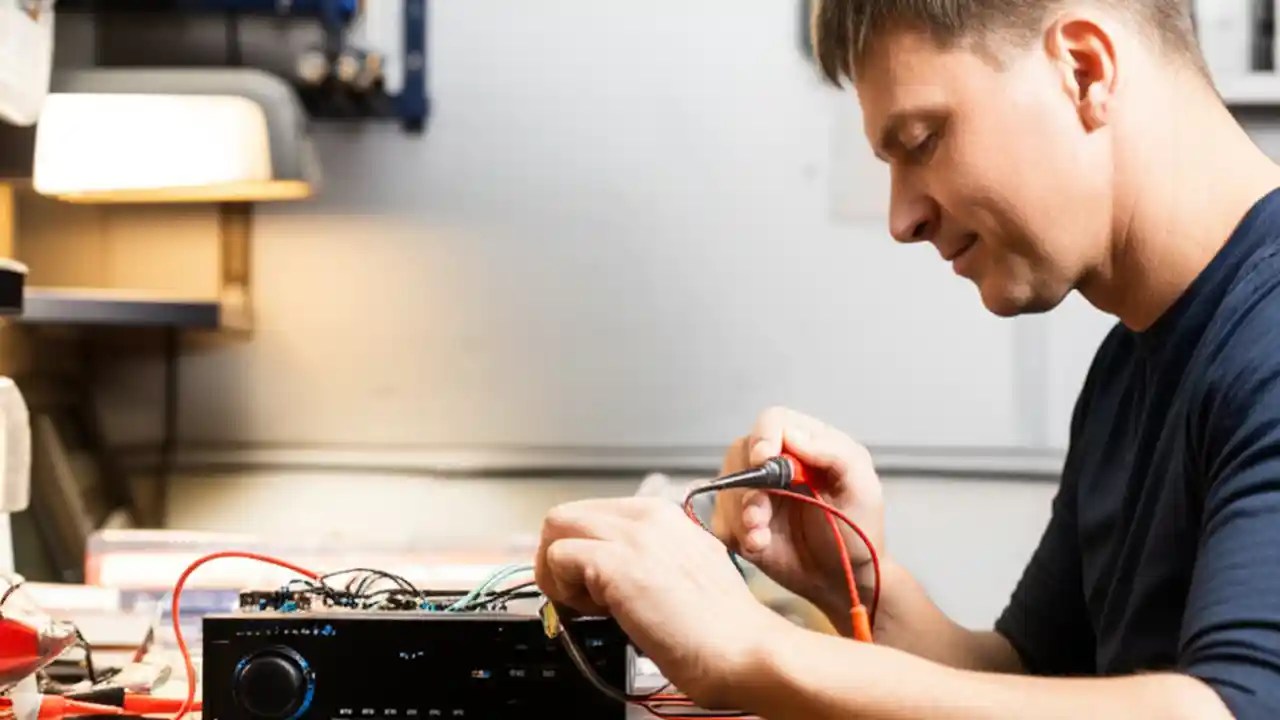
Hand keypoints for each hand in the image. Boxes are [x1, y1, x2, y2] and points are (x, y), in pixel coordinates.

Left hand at [534, 497, 793, 708]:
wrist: (741, 649)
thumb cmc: (720, 625)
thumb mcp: (684, 568)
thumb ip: (647, 558)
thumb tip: (606, 572)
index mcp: (662, 515)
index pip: (592, 514)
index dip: (584, 550)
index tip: (596, 584)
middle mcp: (646, 516)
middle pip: (567, 515)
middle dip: (560, 556)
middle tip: (580, 595)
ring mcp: (630, 536)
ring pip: (555, 528)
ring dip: (559, 571)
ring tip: (589, 604)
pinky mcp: (614, 564)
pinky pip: (556, 559)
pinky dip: (562, 589)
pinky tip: (595, 611)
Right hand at [711, 407, 885, 628]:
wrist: (845, 581)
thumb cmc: (860, 532)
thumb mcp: (863, 489)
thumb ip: (835, 453)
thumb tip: (792, 434)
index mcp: (808, 444)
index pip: (772, 421)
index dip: (763, 437)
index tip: (763, 461)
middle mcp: (777, 463)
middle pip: (740, 452)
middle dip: (747, 486)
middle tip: (760, 514)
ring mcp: (757, 493)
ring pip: (727, 488)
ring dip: (741, 515)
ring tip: (764, 537)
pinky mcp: (742, 523)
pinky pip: (722, 520)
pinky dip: (736, 534)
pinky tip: (760, 546)